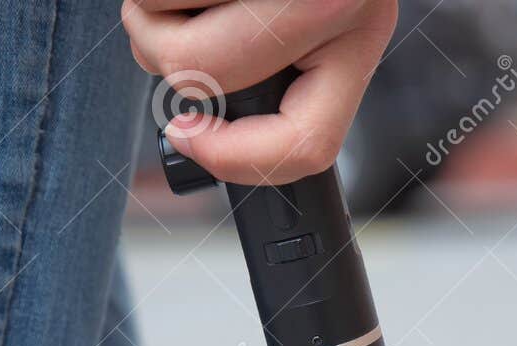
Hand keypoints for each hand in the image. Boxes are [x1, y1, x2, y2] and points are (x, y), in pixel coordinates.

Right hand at [122, 0, 397, 184]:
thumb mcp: (310, 9)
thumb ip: (268, 75)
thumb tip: (191, 128)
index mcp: (357, 28)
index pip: (307, 143)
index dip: (236, 159)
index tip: (186, 135)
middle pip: (203, 69)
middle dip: (161, 45)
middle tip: (175, 7)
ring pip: (158, 13)